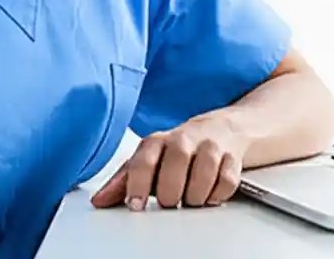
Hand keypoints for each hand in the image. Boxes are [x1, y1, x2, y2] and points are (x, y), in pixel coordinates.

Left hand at [91, 113, 248, 210]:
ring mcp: (211, 146)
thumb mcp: (150, 160)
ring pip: (205, 171)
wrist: (223, 129)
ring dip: (195, 194)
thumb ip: (124, 181)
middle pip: (177, 163)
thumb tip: (99, 201)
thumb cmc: (179, 149)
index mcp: (158, 142)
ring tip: (189, 199)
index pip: (144, 159)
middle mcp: (184, 140)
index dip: (137, 184)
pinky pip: (228, 179)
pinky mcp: (233, 157)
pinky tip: (209, 194)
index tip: (135, 205)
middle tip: (169, 201)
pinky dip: (218, 193)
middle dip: (171, 191)